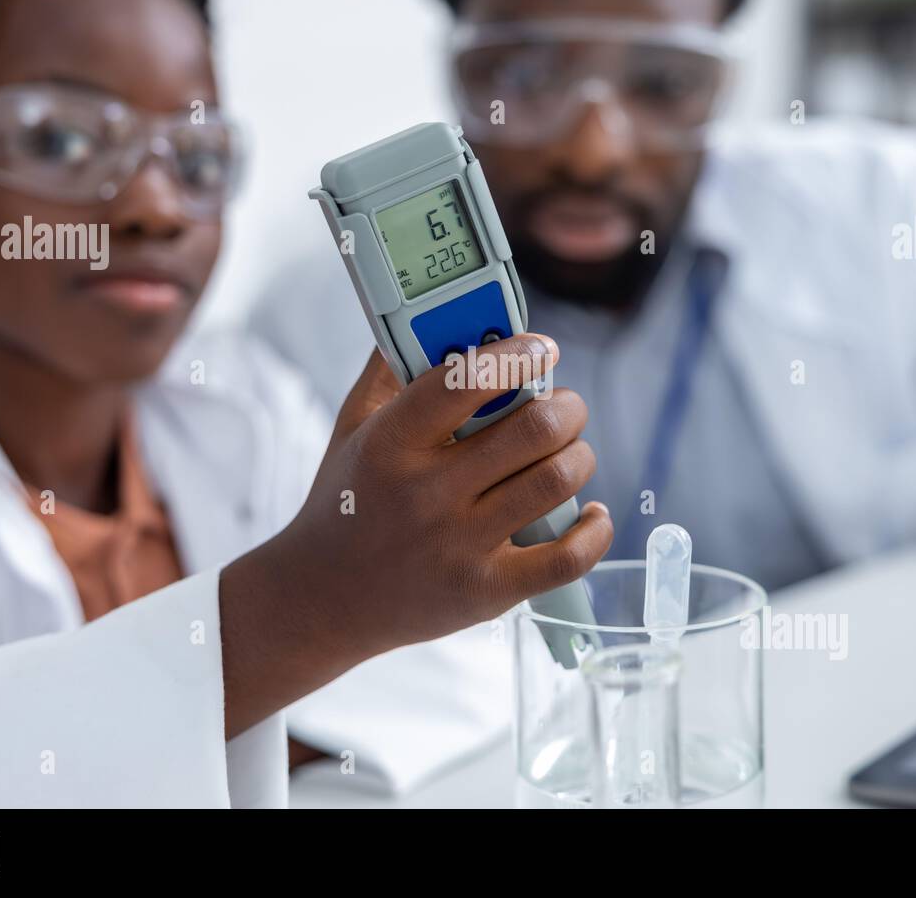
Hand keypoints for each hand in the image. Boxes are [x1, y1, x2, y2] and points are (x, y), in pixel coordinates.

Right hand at [220, 333, 611, 735]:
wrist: (322, 599)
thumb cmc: (344, 503)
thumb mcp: (353, 428)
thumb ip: (391, 368)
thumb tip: (432, 315)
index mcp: (392, 443)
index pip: (466, 381)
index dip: (516, 355)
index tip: (540, 348)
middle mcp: (426, 494)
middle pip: (532, 430)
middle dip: (566, 406)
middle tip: (564, 405)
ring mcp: (459, 545)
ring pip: (555, 481)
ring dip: (579, 455)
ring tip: (569, 450)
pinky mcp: (487, 592)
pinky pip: (567, 558)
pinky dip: (594, 530)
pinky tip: (591, 513)